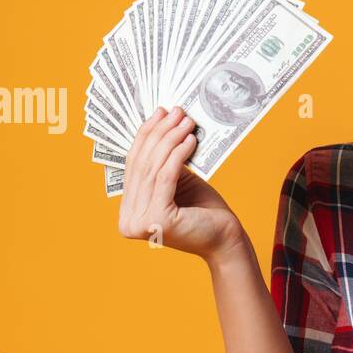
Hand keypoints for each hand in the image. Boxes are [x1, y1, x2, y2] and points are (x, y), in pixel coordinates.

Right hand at [117, 106, 245, 261]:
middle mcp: (128, 221)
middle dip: (159, 133)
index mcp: (128, 213)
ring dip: (170, 140)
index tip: (160, 113)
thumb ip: (161, 163)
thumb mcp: (177, 182)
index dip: (146, 136)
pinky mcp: (157, 220)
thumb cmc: (202, 211)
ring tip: (186, 122)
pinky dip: (178, 155)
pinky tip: (190, 140)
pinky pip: (166, 177)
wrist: (225, 240)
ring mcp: (140, 222)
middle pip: (142, 165)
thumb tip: (159, 120)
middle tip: (176, 112)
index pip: (132, 165)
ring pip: (153, 168)